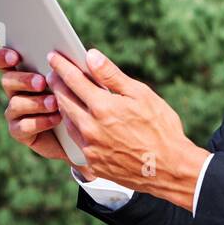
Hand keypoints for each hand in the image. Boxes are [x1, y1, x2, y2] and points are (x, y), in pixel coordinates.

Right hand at [0, 46, 68, 163]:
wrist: (79, 131)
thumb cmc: (77, 97)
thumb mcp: (74, 79)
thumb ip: (69, 65)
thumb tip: (80, 52)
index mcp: (23, 71)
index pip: (2, 60)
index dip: (2, 56)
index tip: (15, 57)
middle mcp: (15, 90)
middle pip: (7, 80)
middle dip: (23, 80)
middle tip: (41, 83)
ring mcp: (14, 111)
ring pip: (16, 103)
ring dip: (36, 102)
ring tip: (55, 103)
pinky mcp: (18, 131)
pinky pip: (23, 126)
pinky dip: (40, 121)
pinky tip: (56, 119)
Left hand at [46, 49, 209, 209]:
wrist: (170, 169)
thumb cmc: (160, 128)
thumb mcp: (141, 95)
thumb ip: (112, 75)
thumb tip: (91, 56)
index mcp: (103, 107)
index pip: (73, 80)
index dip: (61, 66)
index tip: (53, 57)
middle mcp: (90, 128)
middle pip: (63, 100)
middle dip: (56, 84)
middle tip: (53, 74)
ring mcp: (89, 147)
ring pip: (66, 121)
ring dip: (62, 105)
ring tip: (64, 94)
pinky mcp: (92, 163)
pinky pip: (75, 141)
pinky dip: (73, 126)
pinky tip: (78, 120)